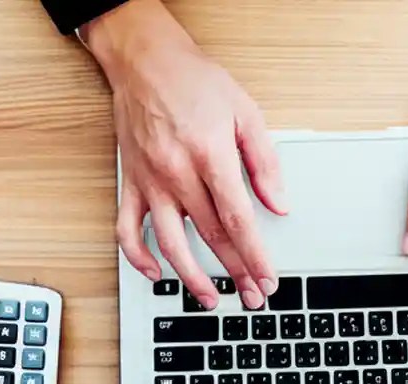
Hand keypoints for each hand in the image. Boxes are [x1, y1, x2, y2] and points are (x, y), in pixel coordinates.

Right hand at [84, 0, 287, 309]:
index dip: (255, 255)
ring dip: (191, 278)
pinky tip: (156, 273)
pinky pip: (128, 229)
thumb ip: (265, 162)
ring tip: (211, 299)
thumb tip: (279, 203)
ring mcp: (150, 182)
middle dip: (236, 272)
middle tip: (253, 296)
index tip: (268, 278)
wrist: (145, 60)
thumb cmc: (195, 81)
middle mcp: (178, 174)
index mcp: (210, 156)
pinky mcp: (130, 182)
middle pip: (212, 237)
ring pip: (170, 244)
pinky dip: (138, 257)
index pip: (238, 220)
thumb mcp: (246, 112)